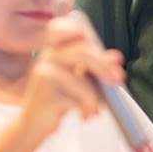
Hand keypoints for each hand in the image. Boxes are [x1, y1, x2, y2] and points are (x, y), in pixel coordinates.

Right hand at [20, 15, 124, 138]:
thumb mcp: (80, 80)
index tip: (85, 35)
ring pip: (80, 81)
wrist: (34, 124)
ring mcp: (43, 76)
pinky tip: (86, 116)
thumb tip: (116, 58)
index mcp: (54, 50)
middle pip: (80, 52)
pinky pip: (76, 100)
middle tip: (118, 79)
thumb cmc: (59, 99)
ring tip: (95, 109)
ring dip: (94, 97)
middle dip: (103, 66)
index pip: (59, 29)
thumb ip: (97, 67)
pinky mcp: (44, 96)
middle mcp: (46, 59)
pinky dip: (87, 109)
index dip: (71, 27)